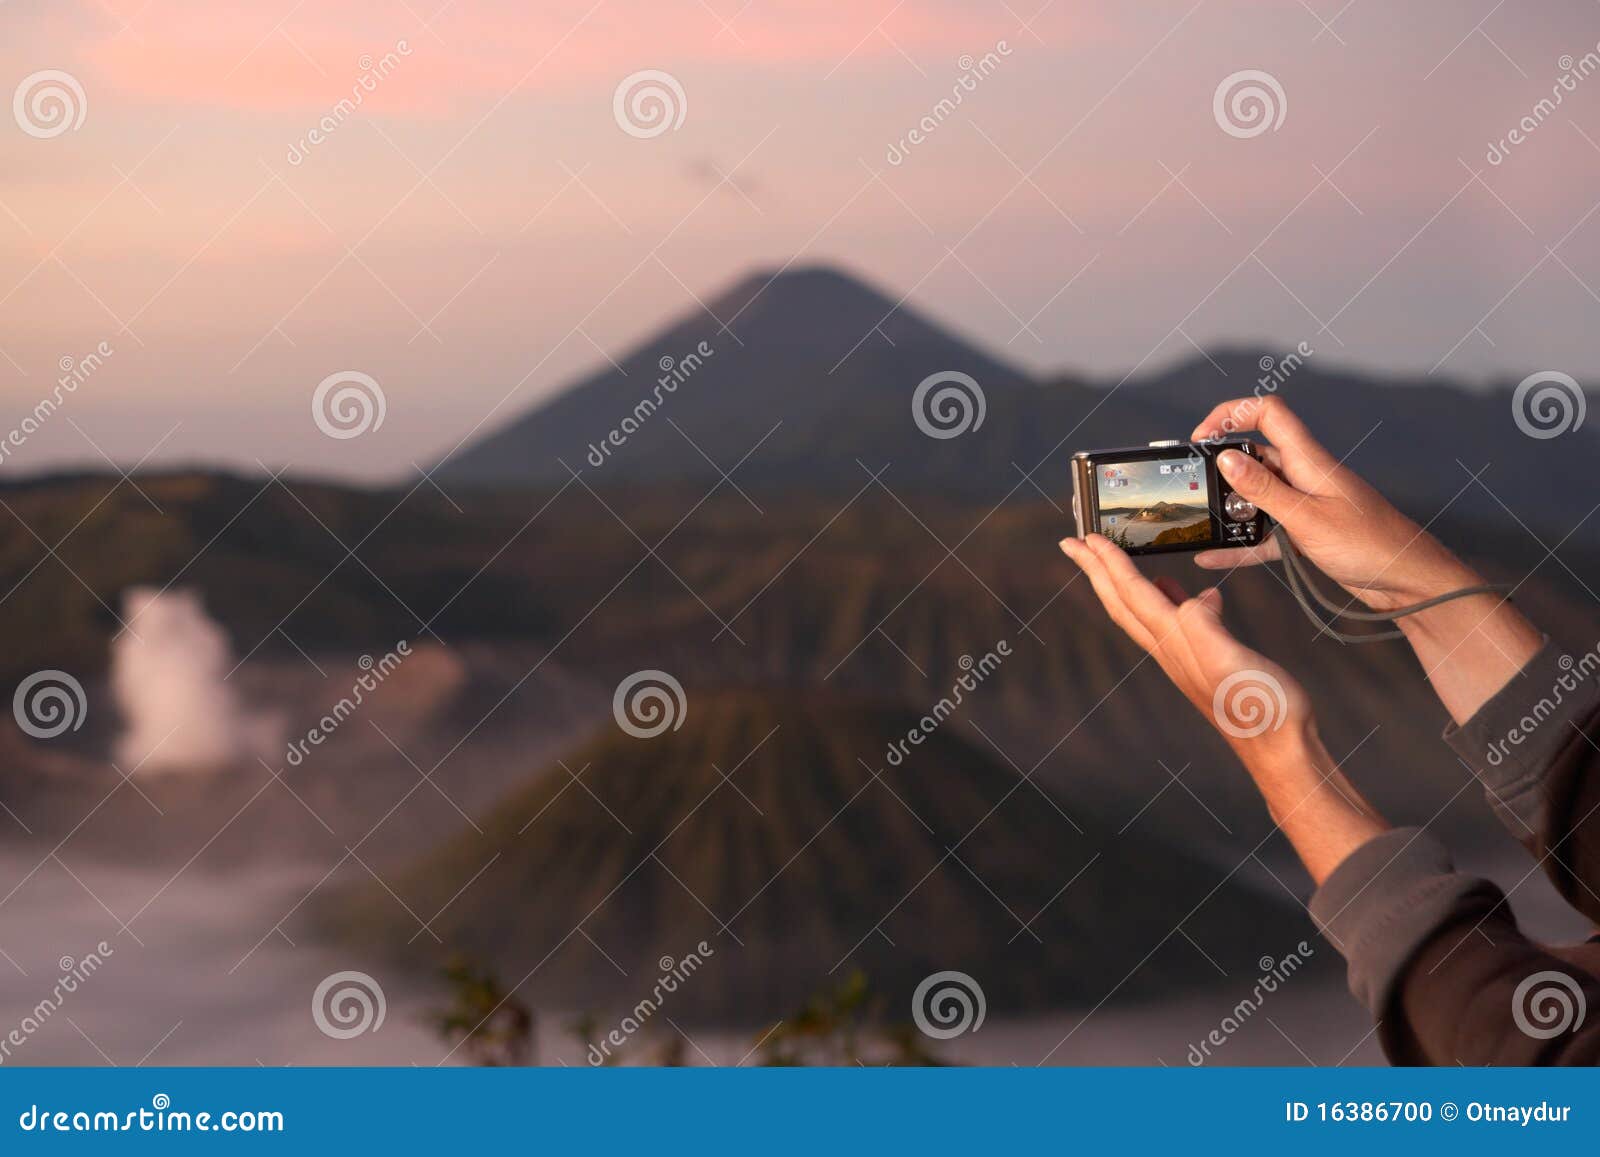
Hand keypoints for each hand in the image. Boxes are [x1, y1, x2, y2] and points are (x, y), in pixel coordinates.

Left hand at [1058, 532, 1386, 882]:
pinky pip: (1175, 620)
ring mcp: (1185, 656)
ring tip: (1113, 561)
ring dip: (1124, 582)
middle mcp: (1170, 648)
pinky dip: (1169, 599)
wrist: (1280, 746)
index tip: (1083, 537)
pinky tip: (1180, 593)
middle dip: (1095, 569)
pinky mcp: (1206, 661)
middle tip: (1072, 543)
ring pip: (1144, 610)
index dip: (1107, 561)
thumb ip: (1203, 625)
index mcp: (1172, 640)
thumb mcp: (1227, 657)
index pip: (1130, 591)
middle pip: (1121, 600)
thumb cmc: (1258, 705)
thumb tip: (1193, 599)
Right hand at [1189, 396, 1480, 613]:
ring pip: (1256, 497)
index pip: (1268, 413)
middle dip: (1221, 471)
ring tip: (1204, 528)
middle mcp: (1305, 475)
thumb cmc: (1370, 546)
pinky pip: (1264, 533)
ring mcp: (1306, 503)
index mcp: (1309, 460)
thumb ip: (1263, 489)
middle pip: (1254, 456)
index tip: (1201, 438)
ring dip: (1230, 510)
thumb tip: (1225, 458)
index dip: (1232, 413)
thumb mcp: (1307, 518)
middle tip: (1196, 492)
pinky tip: (1213, 558)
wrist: (1409, 581)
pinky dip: (1240, 544)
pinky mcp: (1306, 532)